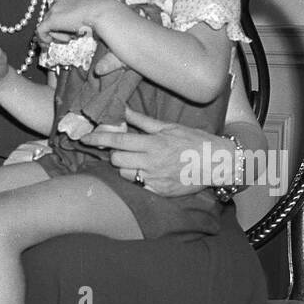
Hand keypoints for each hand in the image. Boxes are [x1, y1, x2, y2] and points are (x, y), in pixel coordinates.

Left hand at [37, 0, 105, 44]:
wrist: (101, 13)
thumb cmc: (99, 14)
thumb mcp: (85, 14)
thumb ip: (75, 19)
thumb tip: (73, 29)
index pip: (56, 11)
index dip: (59, 24)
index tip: (66, 32)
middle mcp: (59, 1)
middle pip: (49, 18)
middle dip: (57, 30)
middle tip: (68, 38)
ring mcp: (54, 9)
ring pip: (46, 25)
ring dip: (56, 35)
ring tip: (70, 38)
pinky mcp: (51, 19)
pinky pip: (40, 31)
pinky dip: (45, 39)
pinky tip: (53, 42)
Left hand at [80, 108, 212, 196]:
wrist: (218, 163)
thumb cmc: (195, 141)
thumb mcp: (170, 127)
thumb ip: (144, 122)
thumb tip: (124, 111)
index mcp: (154, 143)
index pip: (117, 141)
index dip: (98, 139)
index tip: (84, 138)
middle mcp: (152, 162)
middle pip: (116, 160)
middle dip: (114, 154)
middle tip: (124, 150)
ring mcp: (154, 179)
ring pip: (124, 174)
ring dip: (125, 167)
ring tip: (139, 161)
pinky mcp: (158, 192)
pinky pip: (137, 186)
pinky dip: (137, 178)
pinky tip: (147, 172)